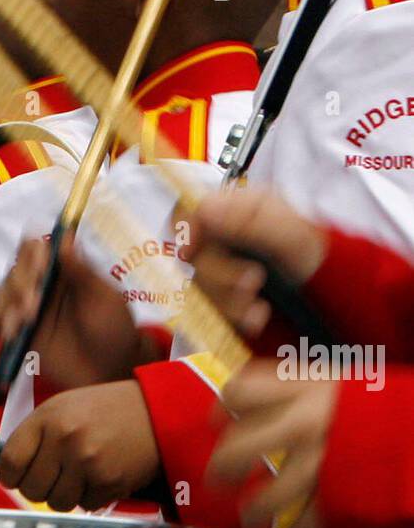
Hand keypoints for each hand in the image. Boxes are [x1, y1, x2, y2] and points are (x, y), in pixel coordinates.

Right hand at [0, 233, 148, 388]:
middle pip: (15, 273)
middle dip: (20, 288)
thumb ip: (81, 270)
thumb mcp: (103, 298)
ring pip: (2, 298)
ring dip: (5, 310)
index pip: (35, 251)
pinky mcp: (21, 335)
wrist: (111, 372)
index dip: (32, 256)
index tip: (39, 270)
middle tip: (33, 310)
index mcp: (63, 271)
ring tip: (16, 331)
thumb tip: (64, 236)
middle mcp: (42, 287)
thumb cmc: (113, 330)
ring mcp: (29, 311)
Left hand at [0, 380, 159, 510]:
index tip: (17, 478)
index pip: (11, 462)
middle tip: (53, 478)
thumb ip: (34, 436)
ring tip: (80, 474)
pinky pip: (85, 505)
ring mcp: (87, 461)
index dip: (11, 476)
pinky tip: (102, 474)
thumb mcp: (63, 408)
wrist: (156, 410)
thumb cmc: (105, 410)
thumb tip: (5, 469)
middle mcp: (65, 438)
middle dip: (39, 489)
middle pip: (31, 489)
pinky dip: (91, 496)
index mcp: (48, 418)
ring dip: (66, 495)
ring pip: (57, 502)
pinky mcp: (108, 480)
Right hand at [185, 188, 328, 339]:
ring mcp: (225, 273)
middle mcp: (228, 241)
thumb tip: (205, 209)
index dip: (187, 231)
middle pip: (193, 257)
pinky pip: (210, 311)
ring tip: (259, 308)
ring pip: (199, 288)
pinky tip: (257, 317)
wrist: (339, 298)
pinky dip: (233, 318)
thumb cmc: (324, 260)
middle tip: (255, 281)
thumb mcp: (293, 234)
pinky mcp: (225, 301)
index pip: (191, 213)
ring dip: (228, 301)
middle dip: (220, 275)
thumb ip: (250, 220)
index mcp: (240, 211)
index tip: (194, 251)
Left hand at [208, 363, 338, 527]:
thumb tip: (256, 403)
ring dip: (254, 515)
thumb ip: (298, 389)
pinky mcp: (340, 497)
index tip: (220, 420)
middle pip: (238, 449)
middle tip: (221, 481)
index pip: (240, 391)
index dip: (224, 407)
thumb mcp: (340, 382)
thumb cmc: (387, 407)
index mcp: (307, 389)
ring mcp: (321, 463)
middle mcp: (307, 424)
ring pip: (266, 499)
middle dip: (223, 470)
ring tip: (252, 520)